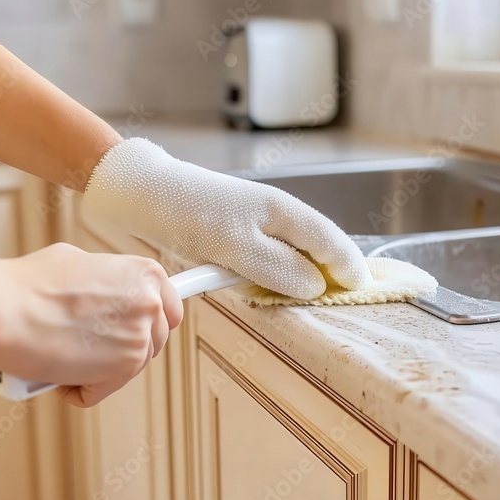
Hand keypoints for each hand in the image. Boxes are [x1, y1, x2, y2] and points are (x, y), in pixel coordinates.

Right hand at [0, 243, 182, 406]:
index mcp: (145, 274)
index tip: (136, 330)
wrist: (4, 309)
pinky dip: (78, 388)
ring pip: (129, 367)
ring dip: (98, 368)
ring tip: (63, 353)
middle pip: (150, 340)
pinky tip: (57, 370)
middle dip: (119, 346)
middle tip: (84, 342)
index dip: (146, 323)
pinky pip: (103, 390)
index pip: (169, 309)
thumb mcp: (78, 263)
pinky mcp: (125, 367)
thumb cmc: (27, 285)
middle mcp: (150, 302)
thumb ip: (106, 281)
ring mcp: (141, 336)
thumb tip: (104, 292)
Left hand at [81, 138, 372, 299]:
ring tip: (310, 302)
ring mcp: (254, 230)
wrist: (136, 196)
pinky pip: (261, 267)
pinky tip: (262, 294)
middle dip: (330, 278)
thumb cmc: (187, 213)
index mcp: (285, 213)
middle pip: (316, 253)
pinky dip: (266, 282)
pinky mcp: (232, 242)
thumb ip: (280, 269)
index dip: (351, 269)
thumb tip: (317, 287)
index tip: (364, 293)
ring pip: (289, 262)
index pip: (333, 243)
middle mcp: (275, 220)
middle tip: (343, 304)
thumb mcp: (236, 246)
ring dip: (297, 283)